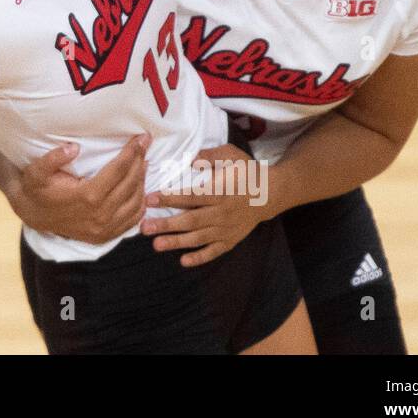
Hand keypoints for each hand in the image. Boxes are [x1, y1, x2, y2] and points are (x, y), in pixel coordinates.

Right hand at [8, 133, 149, 244]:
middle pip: (130, 184)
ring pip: (135, 202)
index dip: (132, 152)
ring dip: (142, 181)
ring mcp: (104, 228)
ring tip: (143, 162)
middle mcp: (100, 214)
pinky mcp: (105, 236)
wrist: (33, 216)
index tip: (142, 137)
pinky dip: (140, 204)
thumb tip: (73, 148)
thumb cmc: (36, 190)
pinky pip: (132, 220)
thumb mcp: (36, 172)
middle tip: (145, 144)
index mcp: (87, 196)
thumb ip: (52, 159)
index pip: (118, 170)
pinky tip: (140, 189)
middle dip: (140, 160)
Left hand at [141, 143, 272, 266]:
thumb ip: (209, 156)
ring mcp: (227, 229)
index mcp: (220, 192)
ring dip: (177, 242)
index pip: (191, 196)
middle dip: (166, 224)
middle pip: (191, 220)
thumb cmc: (247, 172)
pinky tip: (183, 261)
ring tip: (156, 245)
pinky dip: (200, 258)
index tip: (150, 198)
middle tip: (145, 227)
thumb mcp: (231, 156)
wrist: (272, 193)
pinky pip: (214, 251)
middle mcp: (222, 213)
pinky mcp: (231, 239)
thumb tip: (189, 158)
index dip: (170, 198)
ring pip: (199, 238)